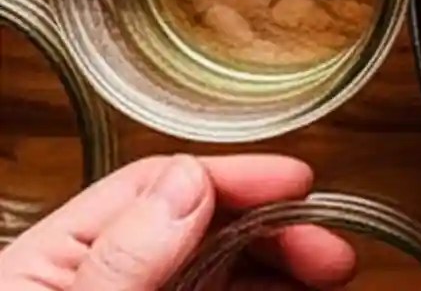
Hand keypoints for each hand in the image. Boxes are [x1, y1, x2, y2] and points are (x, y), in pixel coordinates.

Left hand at [0, 154, 355, 289]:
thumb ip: (123, 258)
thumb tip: (186, 181)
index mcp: (55, 257)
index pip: (160, 186)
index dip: (238, 176)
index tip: (299, 181)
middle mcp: (101, 276)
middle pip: (204, 229)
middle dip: (278, 229)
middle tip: (332, 249)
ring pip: (224, 271)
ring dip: (284, 265)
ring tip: (332, 273)